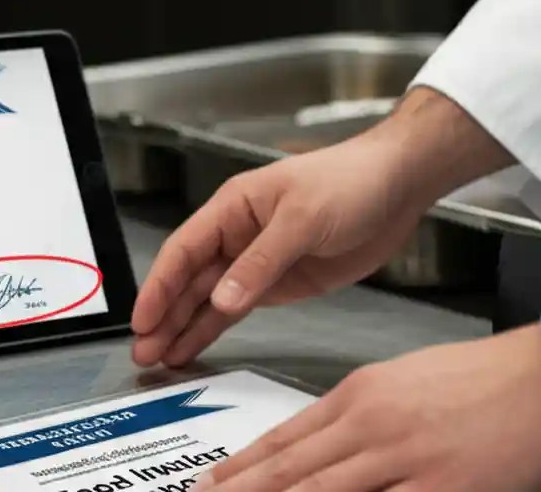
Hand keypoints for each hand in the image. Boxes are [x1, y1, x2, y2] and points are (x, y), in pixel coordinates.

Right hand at [131, 88, 512, 367]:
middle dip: (164, 316)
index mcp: (233, 208)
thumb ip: (261, 263)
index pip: (184, 250)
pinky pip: (239, 308)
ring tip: (157, 360)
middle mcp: (237, 235)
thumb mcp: (302, 220)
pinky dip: (215, 328)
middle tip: (143, 353)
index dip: (159, 286)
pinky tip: (193, 347)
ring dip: (183, 327)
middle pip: (190, 280)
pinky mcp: (280, 283)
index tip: (142, 319)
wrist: (398, 186)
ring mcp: (257, 262)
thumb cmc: (349, 182)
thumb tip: (222, 301)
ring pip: (209, 299)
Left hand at [195, 325, 540, 491]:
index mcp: (361, 394)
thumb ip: (362, 414)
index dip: (241, 469)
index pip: (284, 438)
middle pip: (290, 471)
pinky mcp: (442, 489)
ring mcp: (404, 460)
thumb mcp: (407, 381)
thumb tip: (323, 444)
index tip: (208, 485)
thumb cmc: (490, 377)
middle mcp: (371, 425)